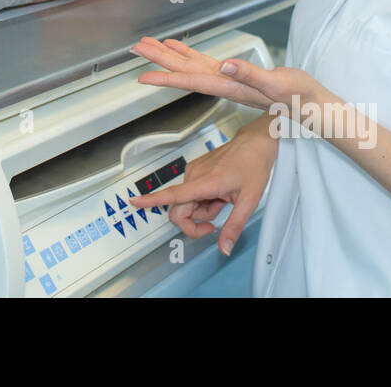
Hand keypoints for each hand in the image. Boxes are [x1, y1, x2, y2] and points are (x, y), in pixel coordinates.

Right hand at [127, 128, 274, 255]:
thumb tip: (224, 247)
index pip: (173, 194)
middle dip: (195, 220)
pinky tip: (218, 194)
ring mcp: (194, 171)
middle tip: (215, 223)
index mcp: (205, 182)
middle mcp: (194, 175)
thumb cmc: (253, 165)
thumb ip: (234, 226)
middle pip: (179, 208)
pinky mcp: (196, 170)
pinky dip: (203, 200)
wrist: (256, 144)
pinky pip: (191, 193)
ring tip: (222, 201)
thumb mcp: (249, 201)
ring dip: (202, 210)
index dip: (151, 200)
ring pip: (187, 202)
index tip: (134, 202)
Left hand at [129, 36, 323, 114]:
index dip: (166, 78)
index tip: (143, 77)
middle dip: (158, 60)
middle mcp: (224, 83)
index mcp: (230, 86)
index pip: (191, 82)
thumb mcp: (277, 83)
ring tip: (148, 45)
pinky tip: (177, 46)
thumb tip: (226, 64)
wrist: (311, 103)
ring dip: (168, 56)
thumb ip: (251, 74)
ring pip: (190, 66)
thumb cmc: (298, 95)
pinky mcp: (235, 74)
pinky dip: (189, 53)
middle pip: (184, 71)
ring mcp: (228, 79)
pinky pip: (205, 62)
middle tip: (135, 49)